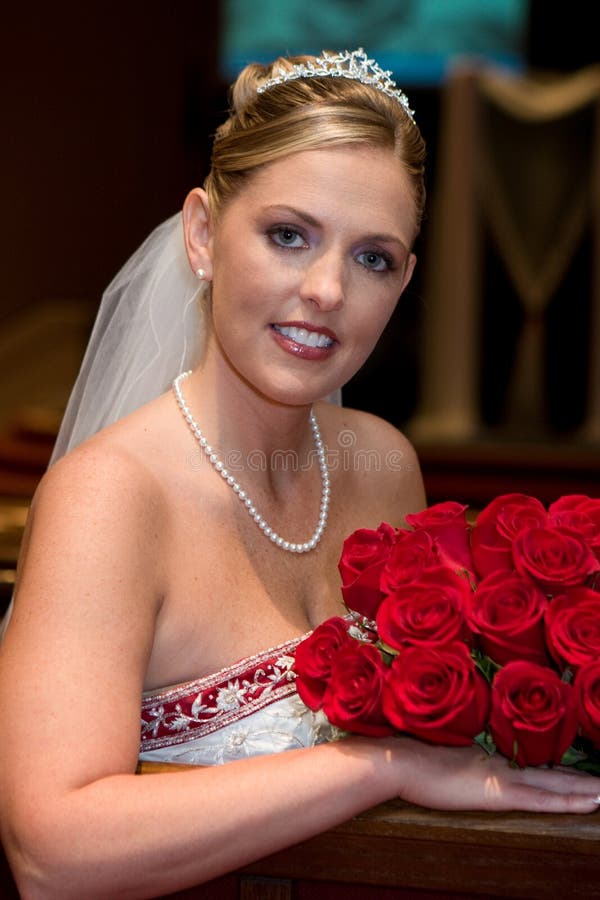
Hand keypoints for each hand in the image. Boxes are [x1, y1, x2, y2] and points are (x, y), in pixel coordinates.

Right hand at [393, 737, 599, 813]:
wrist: (397, 760)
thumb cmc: (407, 755)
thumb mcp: (436, 754)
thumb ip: (455, 754)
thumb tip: (461, 753)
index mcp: (487, 755)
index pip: (532, 762)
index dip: (560, 766)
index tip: (581, 768)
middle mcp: (500, 763)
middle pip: (550, 770)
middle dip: (580, 777)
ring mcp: (501, 776)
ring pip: (554, 782)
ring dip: (584, 788)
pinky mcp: (497, 793)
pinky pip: (541, 798)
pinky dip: (567, 800)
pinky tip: (589, 803)